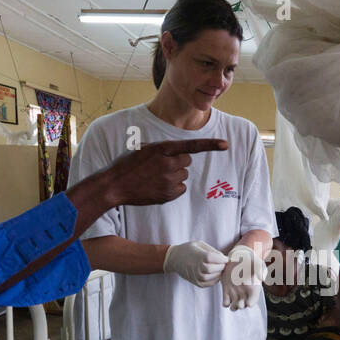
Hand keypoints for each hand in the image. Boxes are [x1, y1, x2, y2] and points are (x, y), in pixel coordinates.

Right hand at [104, 138, 228, 205]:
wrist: (114, 186)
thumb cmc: (127, 165)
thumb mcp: (143, 149)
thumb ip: (162, 150)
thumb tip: (179, 155)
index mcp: (161, 148)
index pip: (191, 145)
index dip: (210, 145)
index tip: (226, 144)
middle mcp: (167, 163)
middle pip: (187, 161)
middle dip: (177, 162)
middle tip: (160, 166)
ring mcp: (168, 180)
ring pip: (183, 175)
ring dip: (174, 175)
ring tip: (156, 177)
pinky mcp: (168, 194)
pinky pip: (180, 188)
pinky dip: (173, 188)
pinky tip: (158, 187)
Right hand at [163, 240, 228, 286]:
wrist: (175, 259)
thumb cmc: (188, 249)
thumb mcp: (200, 244)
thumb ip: (212, 250)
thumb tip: (224, 258)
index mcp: (198, 256)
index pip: (214, 259)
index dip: (223, 259)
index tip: (226, 258)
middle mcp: (196, 267)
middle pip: (214, 269)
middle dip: (222, 266)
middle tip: (224, 263)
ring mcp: (195, 276)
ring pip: (213, 277)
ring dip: (219, 273)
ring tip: (220, 268)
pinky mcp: (196, 282)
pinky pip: (209, 283)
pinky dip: (215, 279)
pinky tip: (215, 274)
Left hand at [221, 244, 263, 309]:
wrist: (238, 256)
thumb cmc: (249, 260)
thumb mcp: (256, 262)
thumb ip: (260, 269)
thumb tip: (262, 278)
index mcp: (253, 289)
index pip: (253, 301)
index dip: (251, 302)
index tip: (248, 300)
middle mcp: (245, 293)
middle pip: (243, 306)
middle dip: (241, 305)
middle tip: (239, 299)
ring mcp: (235, 293)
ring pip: (234, 307)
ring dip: (233, 306)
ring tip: (232, 299)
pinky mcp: (227, 291)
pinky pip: (226, 303)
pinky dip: (225, 302)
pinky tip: (226, 294)